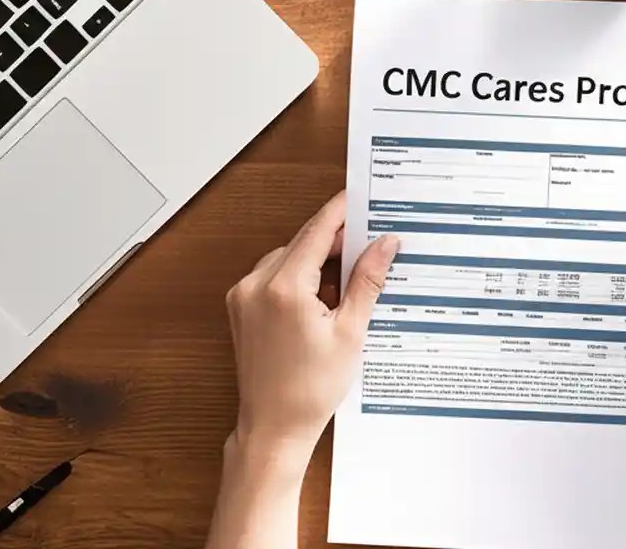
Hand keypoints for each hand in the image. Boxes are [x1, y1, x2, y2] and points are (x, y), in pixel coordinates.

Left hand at [224, 191, 398, 456]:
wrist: (274, 427)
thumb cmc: (310, 390)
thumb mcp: (351, 332)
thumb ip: (366, 280)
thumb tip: (385, 244)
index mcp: (284, 288)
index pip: (317, 231)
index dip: (342, 211)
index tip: (361, 197)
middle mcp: (256, 285)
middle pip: (302, 242)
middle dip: (336, 239)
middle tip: (370, 239)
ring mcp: (243, 296)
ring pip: (288, 257)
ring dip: (317, 258)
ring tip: (350, 276)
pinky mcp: (241, 307)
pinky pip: (273, 275)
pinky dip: (299, 275)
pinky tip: (324, 293)